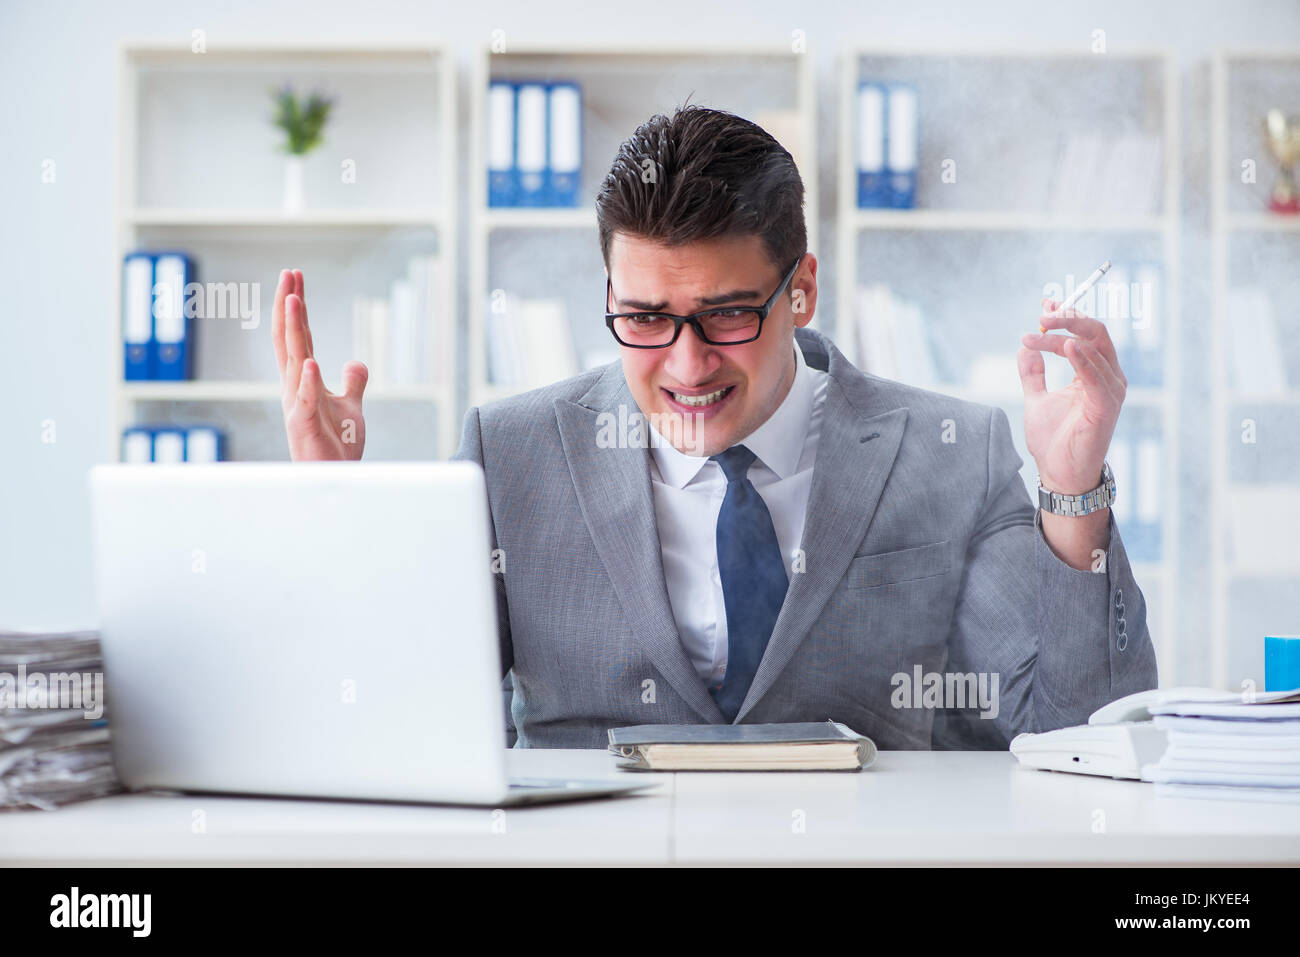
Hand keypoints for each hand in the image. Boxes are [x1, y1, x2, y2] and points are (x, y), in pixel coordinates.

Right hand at [272, 268, 367, 460]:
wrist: (334, 477)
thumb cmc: (336, 444)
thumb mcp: (351, 406)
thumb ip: (353, 382)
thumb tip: (355, 361)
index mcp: (303, 380)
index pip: (298, 335)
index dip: (296, 306)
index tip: (295, 277)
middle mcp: (295, 387)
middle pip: (290, 339)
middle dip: (288, 306)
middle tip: (289, 273)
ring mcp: (298, 404)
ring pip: (293, 360)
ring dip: (293, 329)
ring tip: (292, 299)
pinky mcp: (305, 425)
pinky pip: (306, 400)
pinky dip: (307, 381)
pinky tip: (309, 362)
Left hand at [1017, 298, 1125, 494]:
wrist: (1059, 474)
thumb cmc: (1054, 440)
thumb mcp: (1036, 399)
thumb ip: (1032, 374)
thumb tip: (1024, 348)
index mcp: (1094, 373)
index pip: (1086, 334)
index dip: (1067, 316)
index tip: (1045, 304)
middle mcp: (1108, 378)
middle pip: (1096, 334)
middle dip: (1070, 318)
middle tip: (1043, 313)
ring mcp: (1110, 391)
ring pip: (1093, 350)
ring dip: (1061, 339)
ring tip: (1034, 336)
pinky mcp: (1107, 406)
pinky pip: (1096, 376)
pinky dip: (1083, 359)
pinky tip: (1067, 345)